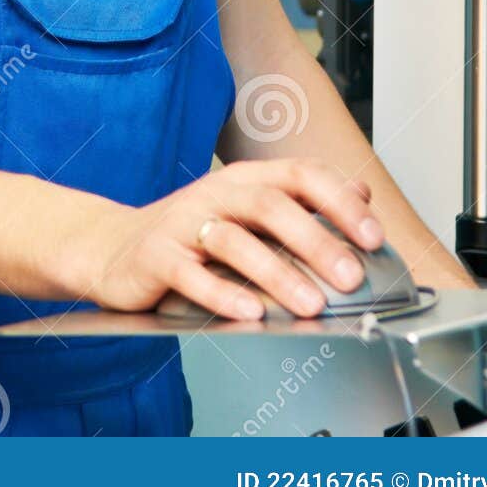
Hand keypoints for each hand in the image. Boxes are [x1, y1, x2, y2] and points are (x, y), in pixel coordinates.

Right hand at [78, 158, 384, 319]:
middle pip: (270, 205)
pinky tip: (250, 313)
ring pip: (234, 240)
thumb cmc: (192, 233)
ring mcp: (184, 223)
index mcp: (245, 179)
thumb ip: (301, 202)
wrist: (113, 246)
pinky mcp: (157, 257)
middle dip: (316, 240)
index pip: (300, 174)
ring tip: (310, 304)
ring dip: (277, 273)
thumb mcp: (247, 210)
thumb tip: (362, 194)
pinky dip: (222, 293)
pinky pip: (191, 274)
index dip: (339, 201)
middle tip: (351, 276)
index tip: (373, 235)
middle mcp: (216, 193)